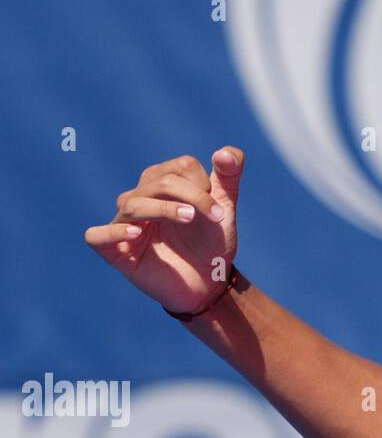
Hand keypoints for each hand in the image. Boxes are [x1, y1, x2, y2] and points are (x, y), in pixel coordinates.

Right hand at [84, 147, 243, 314]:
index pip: (179, 168)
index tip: (219, 210)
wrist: (208, 286)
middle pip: (159, 183)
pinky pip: (97, 236)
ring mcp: (125, 225)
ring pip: (133, 206)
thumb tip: (226, 152)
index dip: (203, 185)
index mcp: (161, 183)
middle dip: (193, 197)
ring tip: (188, 218)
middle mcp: (139, 198)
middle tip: (217, 217)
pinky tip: (136, 234)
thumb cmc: (210, 245)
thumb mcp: (224, 209)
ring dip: (164, 209)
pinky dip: (114, 233)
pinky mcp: (115, 253)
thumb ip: (229, 177)